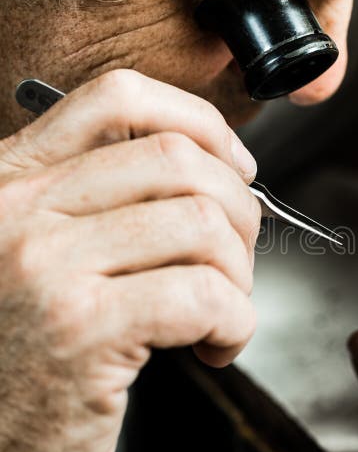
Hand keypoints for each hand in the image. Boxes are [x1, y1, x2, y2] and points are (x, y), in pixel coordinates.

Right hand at [0, 70, 261, 451]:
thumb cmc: (25, 353)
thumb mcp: (42, 253)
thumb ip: (105, 202)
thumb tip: (218, 173)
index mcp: (14, 178)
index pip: (121, 98)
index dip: (203, 123)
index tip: (237, 168)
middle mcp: (19, 209)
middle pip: (180, 160)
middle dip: (239, 211)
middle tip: (236, 259)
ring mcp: (44, 266)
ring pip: (203, 226)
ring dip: (240, 274)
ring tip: (222, 310)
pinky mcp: (80, 329)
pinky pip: (205, 296)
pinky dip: (236, 323)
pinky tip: (215, 347)